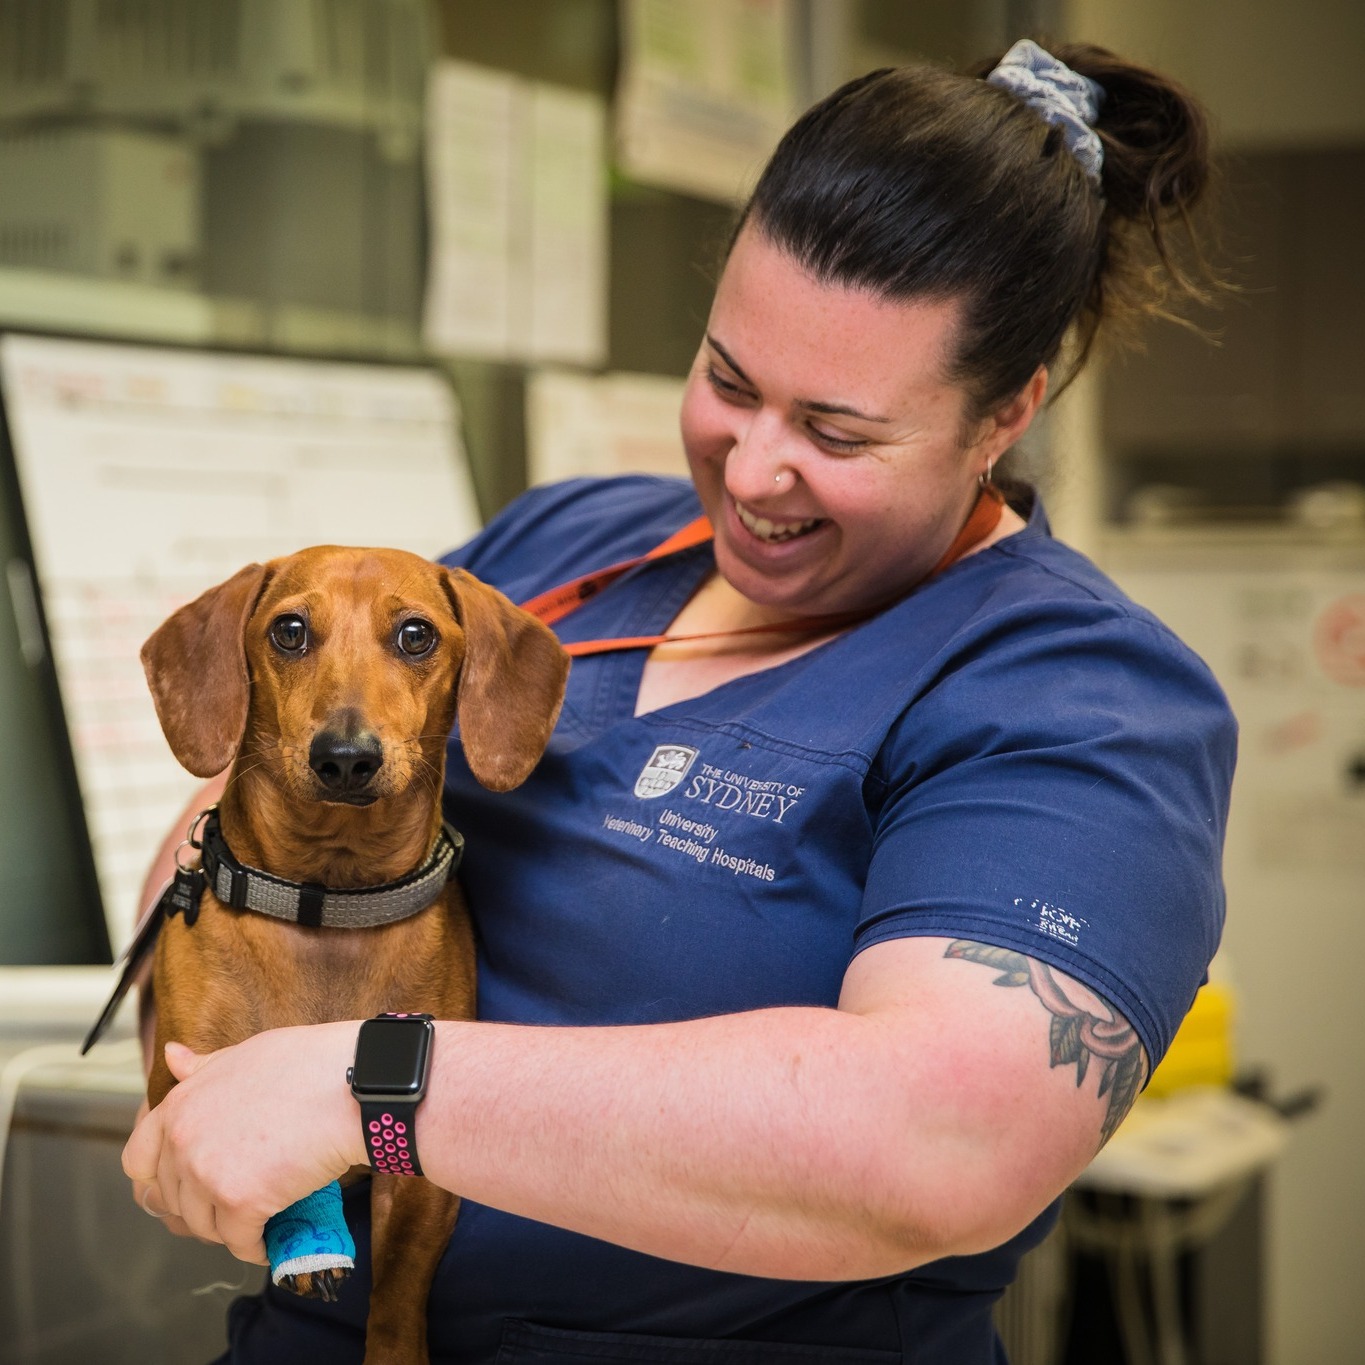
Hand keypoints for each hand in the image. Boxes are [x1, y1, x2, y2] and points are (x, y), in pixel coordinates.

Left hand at [122, 1023, 361, 1264]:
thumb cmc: (307, 1063)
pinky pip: (239, 1243)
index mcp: (179, 1105)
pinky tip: (271, 1239)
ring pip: (203, 1226)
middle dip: (201, 1206)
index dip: (160, 1179)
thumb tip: (172, 1056)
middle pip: (173, 1201)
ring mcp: (208, 1174)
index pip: (137, 1161)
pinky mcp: (240, 1203)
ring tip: (256, 1219)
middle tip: (232, 1203)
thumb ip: (202, 1067)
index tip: (186, 1185)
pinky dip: (255, 1247)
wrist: (350, 1084)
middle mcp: (183, 1142)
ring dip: (229, 1228)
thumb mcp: (244, 1054)